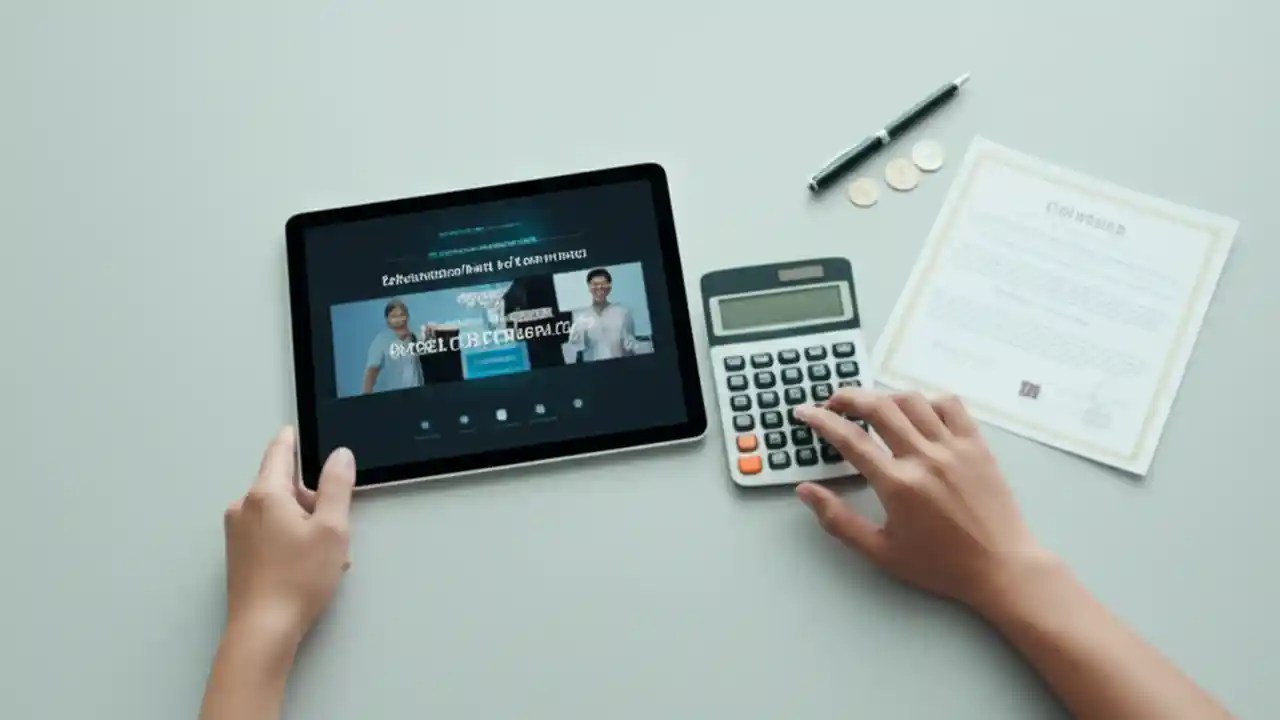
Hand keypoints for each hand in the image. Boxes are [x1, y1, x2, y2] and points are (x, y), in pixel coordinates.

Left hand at [222, 427, 355, 645]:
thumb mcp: (332, 528)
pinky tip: (304, 566)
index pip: (279, 453)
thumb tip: (339, 456)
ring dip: (302, 523)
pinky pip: (267, 532)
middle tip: (331, 526)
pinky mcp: (238, 555)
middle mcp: (244, 508)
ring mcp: (237, 533)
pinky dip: (288, 539)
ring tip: (321, 556)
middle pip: (282, 485)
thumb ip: (337, 486)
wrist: (263, 630)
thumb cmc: (297, 579)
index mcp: (265, 494)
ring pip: (277, 512)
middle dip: (309, 498)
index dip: (291, 439)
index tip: (293, 430)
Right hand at [795, 390, 1050, 608]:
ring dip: (885, 396)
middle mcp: (924, 457)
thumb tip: (806, 491)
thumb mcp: (880, 551)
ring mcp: (954, 447)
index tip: (805, 412)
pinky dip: (928, 400)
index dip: (821, 420)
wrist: (1000, 567)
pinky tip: (918, 412)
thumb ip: (838, 520)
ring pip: (912, 400)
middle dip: (848, 397)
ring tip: (872, 406)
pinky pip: (950, 405)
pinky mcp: (977, 445)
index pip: (850, 439)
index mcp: (897, 484)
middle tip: (833, 402)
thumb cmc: (940, 565)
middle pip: (879, 407)